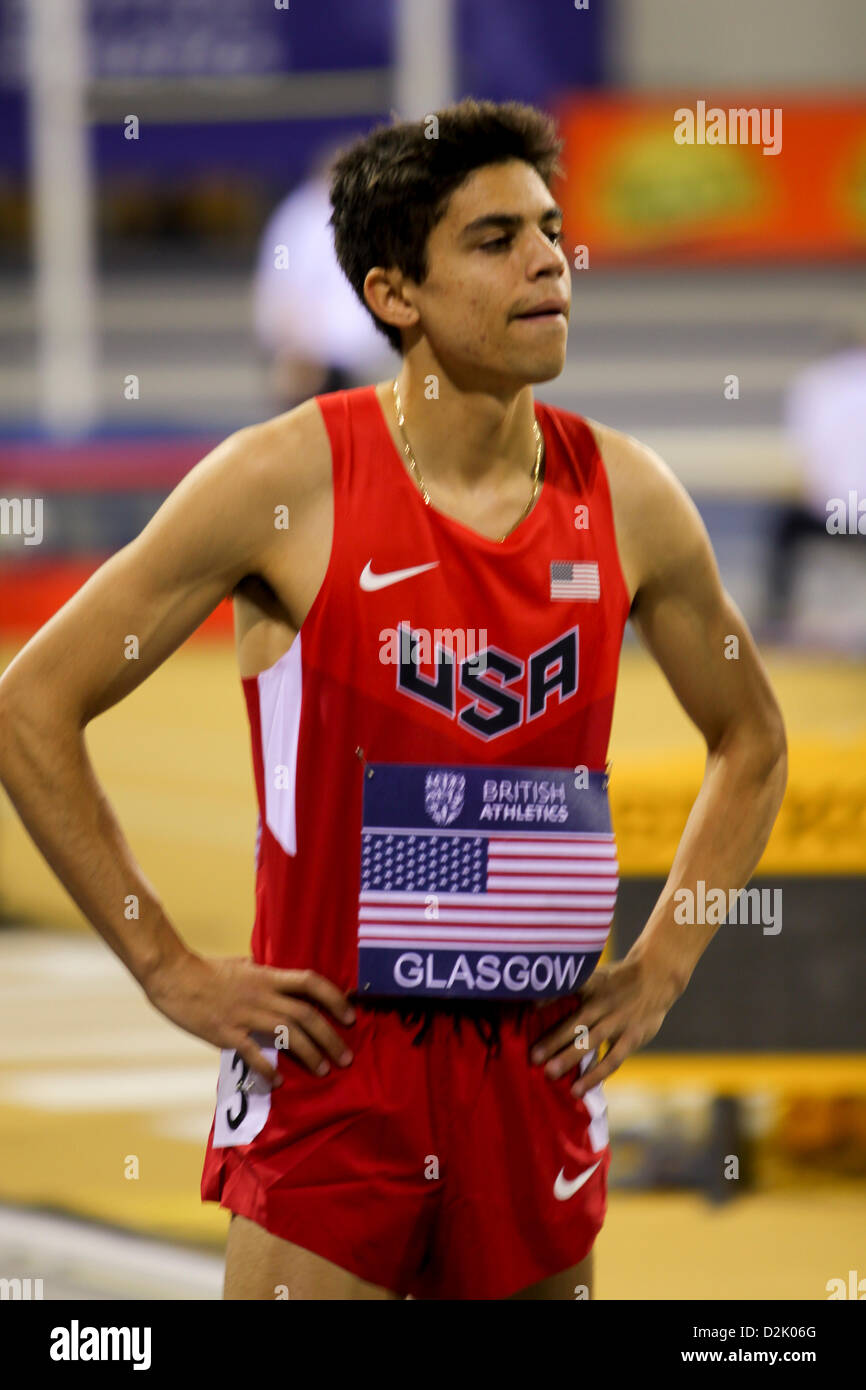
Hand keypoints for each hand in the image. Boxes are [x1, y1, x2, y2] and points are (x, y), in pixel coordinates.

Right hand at [143, 951, 354, 1085]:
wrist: (174, 975)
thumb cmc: (206, 970)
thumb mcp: (241, 965)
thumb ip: (261, 974)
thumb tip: (274, 976)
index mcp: (268, 976)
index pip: (311, 983)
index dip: (335, 999)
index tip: (350, 1016)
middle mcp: (263, 995)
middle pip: (306, 1015)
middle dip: (330, 1037)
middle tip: (346, 1058)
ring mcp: (245, 1014)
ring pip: (287, 1034)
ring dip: (309, 1054)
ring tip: (324, 1070)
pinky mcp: (226, 1033)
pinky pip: (253, 1053)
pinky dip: (268, 1070)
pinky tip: (278, 1083)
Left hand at [530, 953, 682, 1096]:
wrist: (657, 976)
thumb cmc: (617, 980)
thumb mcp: (595, 976)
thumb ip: (570, 990)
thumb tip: (534, 1002)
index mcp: (591, 987)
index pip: (567, 993)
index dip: (547, 1000)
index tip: (527, 1011)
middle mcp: (603, 1004)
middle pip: (575, 1024)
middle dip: (554, 1041)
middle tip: (533, 1057)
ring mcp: (618, 1022)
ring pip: (592, 1042)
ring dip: (571, 1059)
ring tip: (551, 1074)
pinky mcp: (633, 1037)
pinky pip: (613, 1059)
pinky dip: (597, 1074)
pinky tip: (581, 1088)